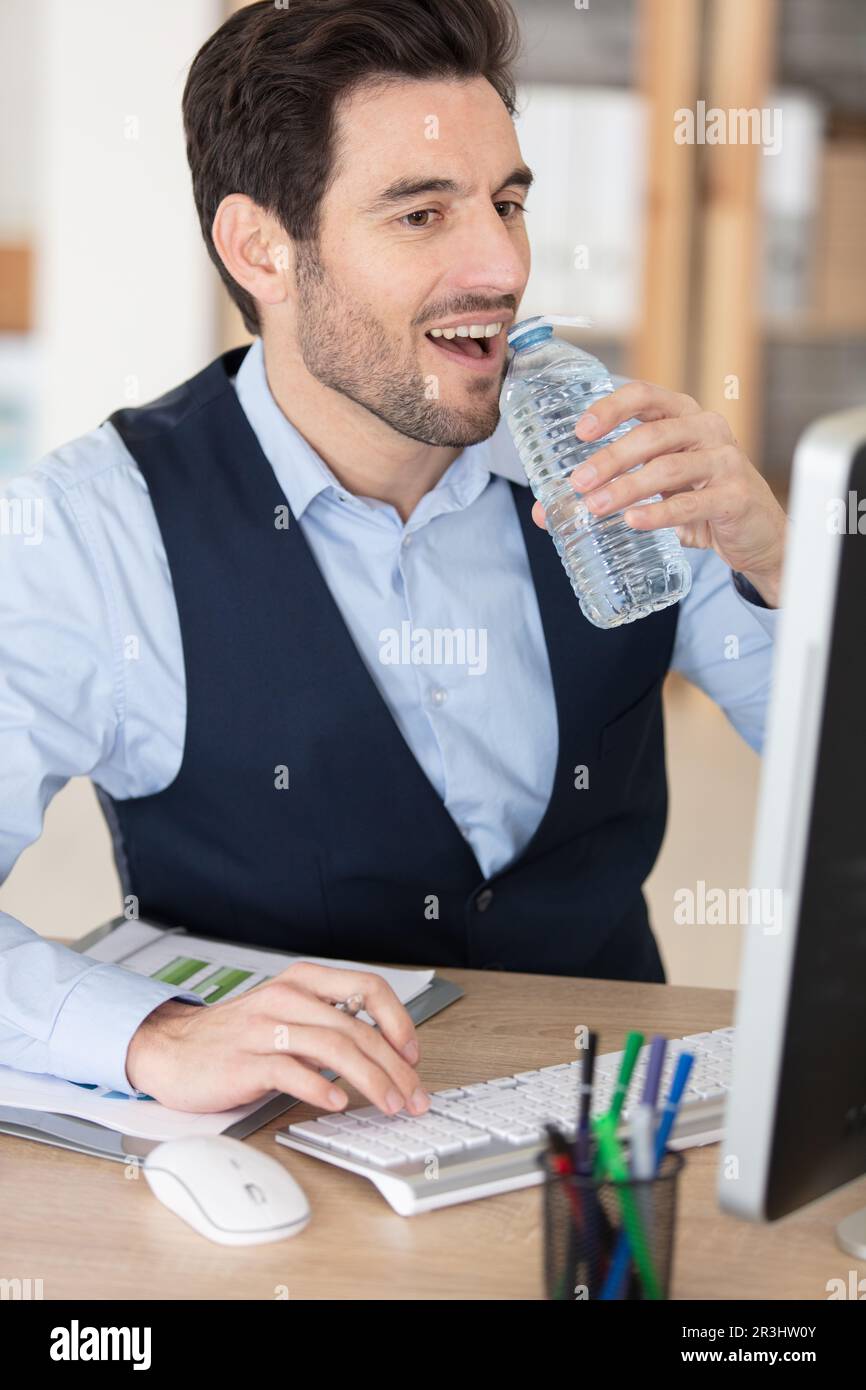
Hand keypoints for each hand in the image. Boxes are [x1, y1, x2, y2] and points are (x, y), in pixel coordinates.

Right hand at [125, 960, 429, 1117]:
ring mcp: (264, 1028)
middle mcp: (287, 998)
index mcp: (303, 982)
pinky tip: (337, 1104)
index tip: (413, 1052)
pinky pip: (290, 1072)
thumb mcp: (285, 1014)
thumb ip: (327, 1024)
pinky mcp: (244, 1061)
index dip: (398, 1019)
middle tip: (414, 1095)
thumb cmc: (233, 1036)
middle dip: (395, 1066)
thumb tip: (381, 1053)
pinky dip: (319, 1089)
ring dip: (371, 1080)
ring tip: (390, 1104)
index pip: (368, 987)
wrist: (170, 1048)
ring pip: (334, 1047)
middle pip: (358, 1027)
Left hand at [531, 381, 786, 606]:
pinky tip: (633, 521)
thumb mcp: (655, 488)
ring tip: (594, 507)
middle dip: (610, 457)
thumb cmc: (699, 501)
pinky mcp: (736, 496)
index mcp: (683, 416)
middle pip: (652, 433)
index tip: (579, 431)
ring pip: (669, 468)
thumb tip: (543, 512)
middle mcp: (706, 429)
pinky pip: (692, 503)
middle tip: (577, 482)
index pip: (644, 395)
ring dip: (627, 487)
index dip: (610, 408)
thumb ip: (611, 490)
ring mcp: (725, 461)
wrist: (756, 533)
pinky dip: (658, 513)